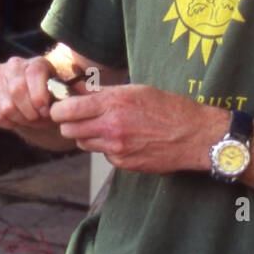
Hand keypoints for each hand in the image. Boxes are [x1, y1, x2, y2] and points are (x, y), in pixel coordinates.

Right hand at [0, 55, 58, 132]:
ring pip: (6, 107)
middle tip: (35, 119)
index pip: (34, 73)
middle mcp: (14, 64)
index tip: (45, 112)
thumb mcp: (59, 99)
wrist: (28, 104)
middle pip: (17, 91)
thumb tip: (53, 108)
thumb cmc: (46, 102)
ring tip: (25, 120)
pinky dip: (6, 123)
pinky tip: (12, 119)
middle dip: (29, 113)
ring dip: (18, 120)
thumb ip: (60, 100)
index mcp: (37, 63)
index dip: (39, 97)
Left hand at [49, 83, 226, 172]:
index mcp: (113, 103)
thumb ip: (103, 92)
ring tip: (105, 127)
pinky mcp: (122, 163)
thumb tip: (78, 89)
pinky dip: (106, 147)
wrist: (194, 135)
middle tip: (79, 118)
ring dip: (87, 136)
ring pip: (83, 143)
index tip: (61, 108)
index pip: (66, 110)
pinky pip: (103, 154)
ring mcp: (116, 147)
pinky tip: (124, 139)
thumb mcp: (135, 90)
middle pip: (68, 130)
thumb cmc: (168, 107)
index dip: (58, 109)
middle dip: (69, 124)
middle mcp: (111, 127)